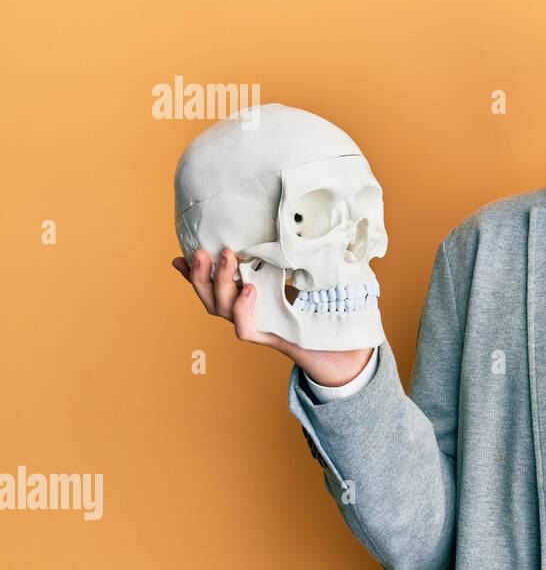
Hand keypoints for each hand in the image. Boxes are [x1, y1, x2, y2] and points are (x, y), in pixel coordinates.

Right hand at [171, 247, 374, 386]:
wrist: (341, 344)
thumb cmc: (322, 308)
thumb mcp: (303, 275)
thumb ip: (291, 257)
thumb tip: (292, 224)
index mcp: (248, 298)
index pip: (212, 286)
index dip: (193, 273)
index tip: (181, 254)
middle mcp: (246, 314)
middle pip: (209, 297)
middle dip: (200, 274)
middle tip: (204, 250)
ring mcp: (255, 326)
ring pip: (222, 309)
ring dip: (221, 282)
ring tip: (227, 257)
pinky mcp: (269, 338)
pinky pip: (245, 327)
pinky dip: (243, 309)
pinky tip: (249, 290)